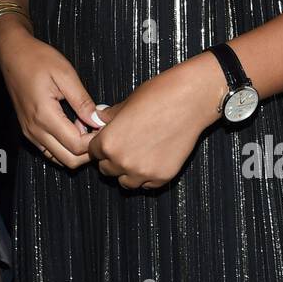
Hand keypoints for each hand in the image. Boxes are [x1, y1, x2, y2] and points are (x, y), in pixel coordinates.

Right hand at [0, 14, 99, 168]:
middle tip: (98, 131)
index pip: (76, 146)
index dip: (94, 142)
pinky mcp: (28, 130)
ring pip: (59, 159)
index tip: (105, 128)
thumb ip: (82, 101)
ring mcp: (30, 132)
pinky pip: (49, 150)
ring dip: (76, 151)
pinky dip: (64, 147)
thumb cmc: (37, 59)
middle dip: (88, 151)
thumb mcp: (65, 74)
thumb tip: (98, 120)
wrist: (12, 54)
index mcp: (45, 116)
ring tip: (86, 128)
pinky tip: (73, 128)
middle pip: (68, 160)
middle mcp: (35, 130)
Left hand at [88, 52, 224, 190]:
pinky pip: (147, 185)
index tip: (110, 140)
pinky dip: (148, 176)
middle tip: (125, 146)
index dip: (101, 145)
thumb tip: (98, 120)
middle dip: (112, 159)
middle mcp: (122, 161)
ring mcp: (142, 172)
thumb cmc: (157, 96)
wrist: (189, 101)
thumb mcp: (125, 104)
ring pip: (125, 182)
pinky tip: (154, 160)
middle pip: (106, 170)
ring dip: (128, 172)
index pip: (93, 153)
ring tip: (139, 155)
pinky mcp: (162, 177)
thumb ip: (109, 118)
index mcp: (107, 143)